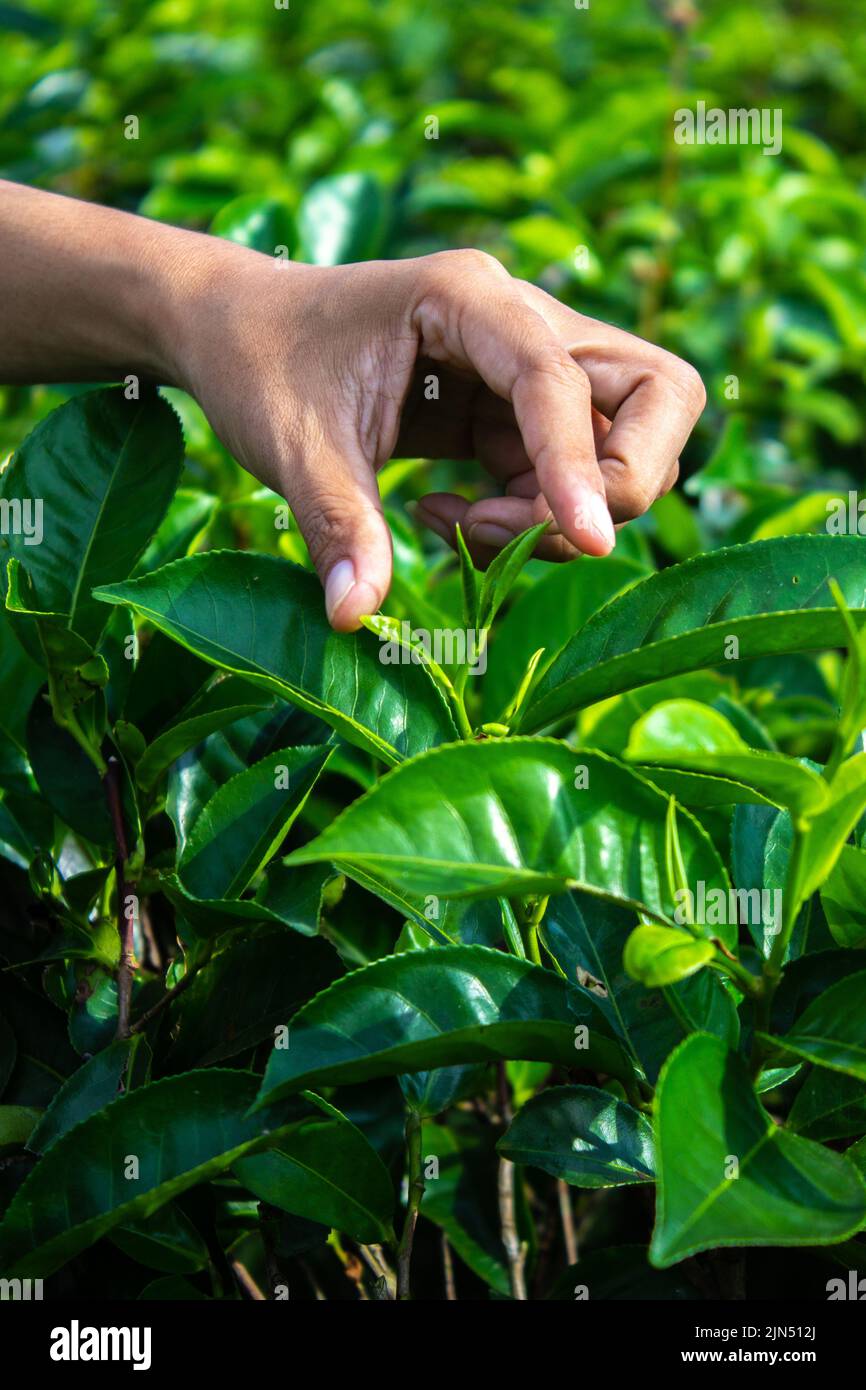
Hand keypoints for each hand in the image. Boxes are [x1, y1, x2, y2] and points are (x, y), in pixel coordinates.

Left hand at [177, 248, 705, 629]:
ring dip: (563, 509)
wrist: (234, 334)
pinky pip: (565, 474)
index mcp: (466, 299)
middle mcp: (518, 320)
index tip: (589, 544)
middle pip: (656, 392)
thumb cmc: (259, 365)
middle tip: (534, 528)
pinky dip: (527, 516)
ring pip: (621, 442)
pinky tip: (445, 519)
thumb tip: (356, 617)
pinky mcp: (512, 410)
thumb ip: (336, 526)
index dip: (579, 464)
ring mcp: (524, 366)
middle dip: (619, 478)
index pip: (561, 379)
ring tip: (461, 528)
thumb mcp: (291, 445)